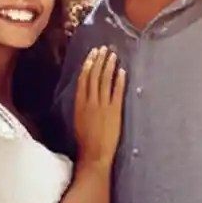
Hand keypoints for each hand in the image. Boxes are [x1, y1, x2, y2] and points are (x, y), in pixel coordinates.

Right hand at [73, 45, 125, 165]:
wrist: (94, 153)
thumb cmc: (86, 139)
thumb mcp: (79, 119)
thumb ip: (82, 105)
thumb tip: (86, 94)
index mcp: (79, 102)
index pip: (83, 78)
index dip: (88, 64)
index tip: (92, 54)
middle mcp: (90, 101)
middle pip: (94, 76)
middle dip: (99, 60)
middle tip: (104, 49)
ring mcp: (102, 105)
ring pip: (105, 81)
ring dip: (109, 66)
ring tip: (113, 55)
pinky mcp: (114, 111)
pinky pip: (117, 92)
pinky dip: (119, 80)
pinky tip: (122, 71)